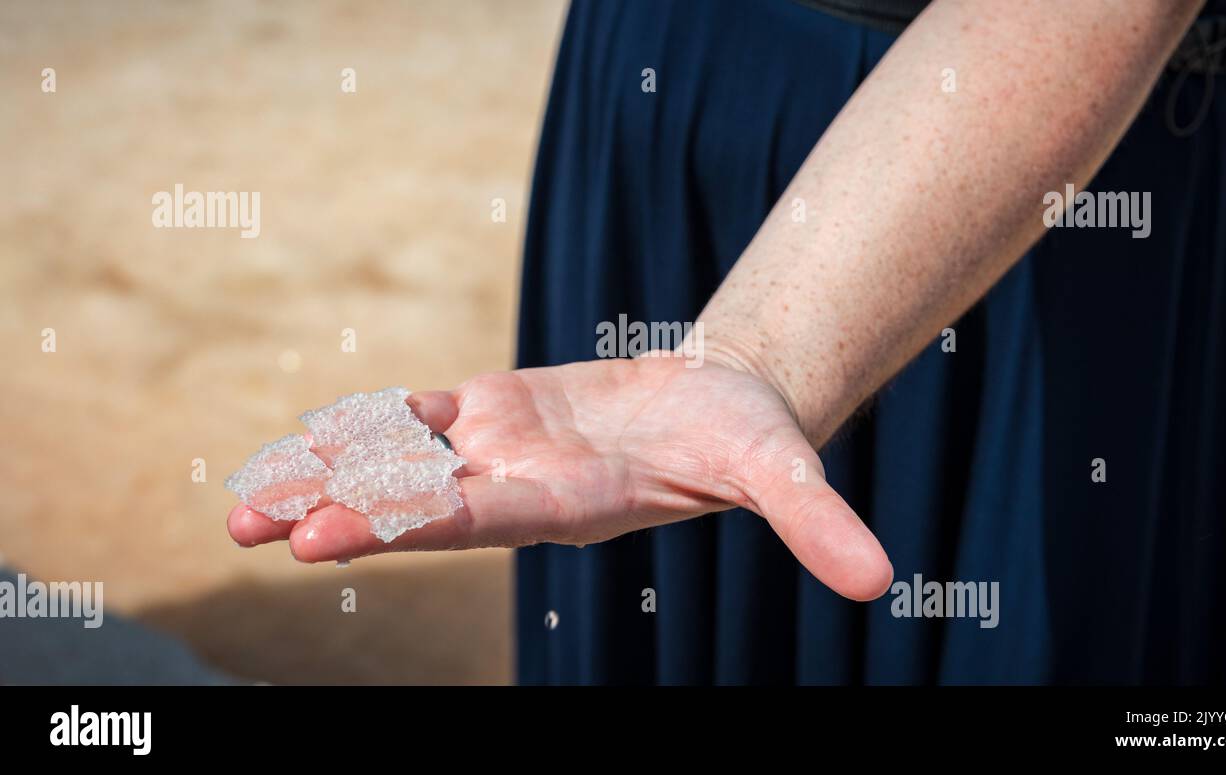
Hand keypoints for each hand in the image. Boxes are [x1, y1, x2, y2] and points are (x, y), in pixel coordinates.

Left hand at [227, 356, 891, 600]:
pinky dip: (362, 426)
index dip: (408, 521)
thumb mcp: (785, 472)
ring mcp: (502, 450)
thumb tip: (885, 582)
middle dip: (339, 512)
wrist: (721, 402)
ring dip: (327, 478)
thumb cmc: (752, 438)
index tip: (331, 535)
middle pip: (419, 502)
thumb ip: (816, 525)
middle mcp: (523, 486)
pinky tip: (301, 439)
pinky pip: (416, 420)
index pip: (480, 518)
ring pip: (402, 464)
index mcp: (573, 503)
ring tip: (241, 502)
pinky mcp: (494, 410)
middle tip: (248, 529)